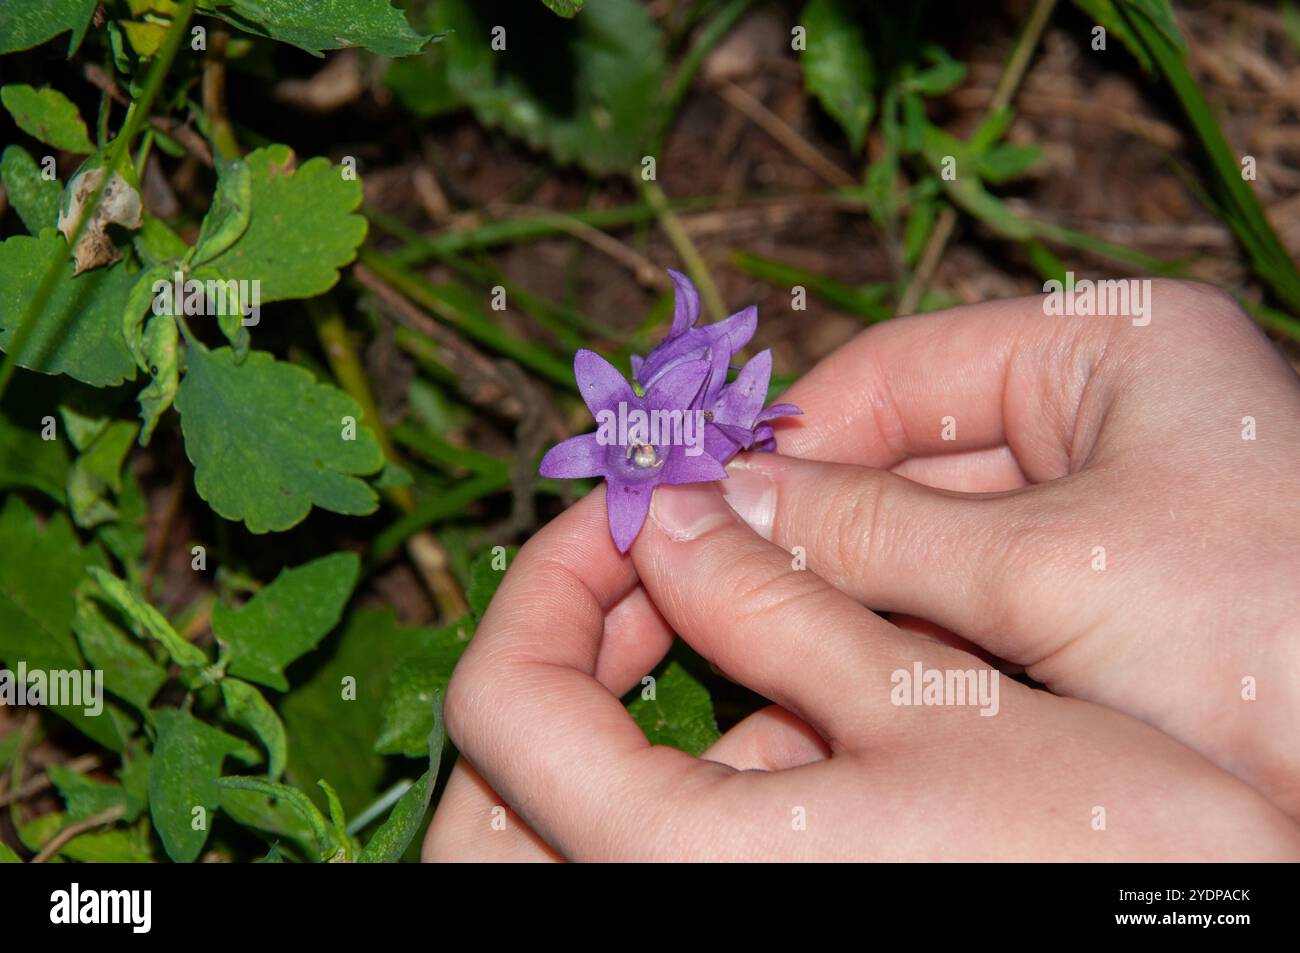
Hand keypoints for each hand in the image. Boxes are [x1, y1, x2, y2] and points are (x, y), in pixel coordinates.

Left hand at [423, 478, 1299, 859]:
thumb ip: (776, 599)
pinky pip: (674, 852)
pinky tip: (816, 714)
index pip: (503, 702)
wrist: (1225, 944)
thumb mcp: (933, 702)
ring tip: (767, 613)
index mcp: (668, 868)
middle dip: (574, 648)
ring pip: (586, 817)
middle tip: (662, 563)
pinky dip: (711, 776)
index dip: (552, 576)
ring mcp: (704, 918)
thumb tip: (677, 509)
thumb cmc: (1101, 856)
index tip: (640, 506)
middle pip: (511, 779)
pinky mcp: (761, 915)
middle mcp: (657, 912)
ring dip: (651, 704)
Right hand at [717, 279, 1299, 816]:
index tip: (701, 498)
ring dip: (852, 595)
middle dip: (815, 528)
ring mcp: (1102, 515)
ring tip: (754, 640)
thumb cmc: (1265, 641)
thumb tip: (722, 498)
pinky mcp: (1101, 604)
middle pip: (907, 458)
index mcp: (1113, 352)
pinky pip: (967, 608)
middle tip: (704, 581)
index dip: (793, 435)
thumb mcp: (1048, 573)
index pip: (902, 368)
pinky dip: (906, 644)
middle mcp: (1102, 422)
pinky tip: (837, 683)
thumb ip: (872, 532)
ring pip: (927, 544)